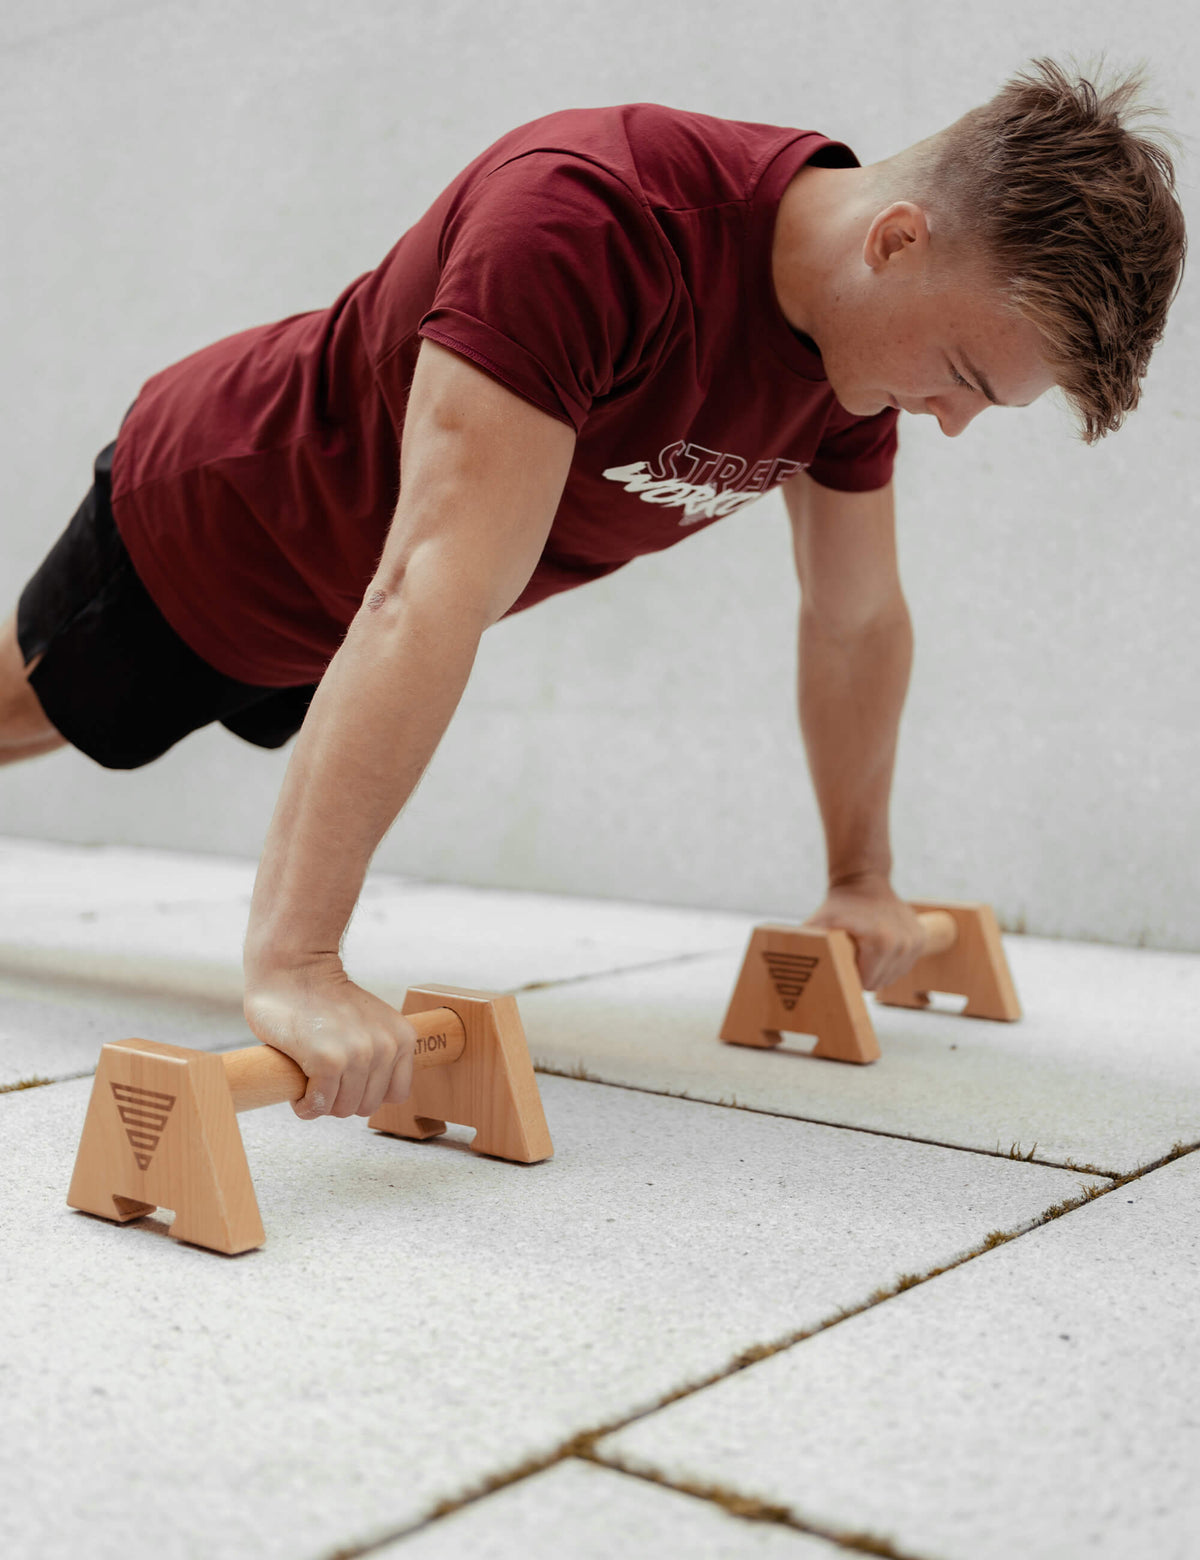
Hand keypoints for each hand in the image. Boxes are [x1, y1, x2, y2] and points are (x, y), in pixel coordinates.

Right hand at [243, 956, 417, 1120]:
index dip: (368, 1092)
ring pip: (341, 1109)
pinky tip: (298, 1089)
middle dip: (341, 1098)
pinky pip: (317, 1106)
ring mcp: (359, 1055)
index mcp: (403, 1038)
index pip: (396, 1094)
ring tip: (310, 1077)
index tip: (347, 1078)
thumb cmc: (325, 998)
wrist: (295, 968)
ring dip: (321, 1101)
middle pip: (366, 1106)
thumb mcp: (373, 1023)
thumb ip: (381, 1052)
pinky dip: (304, 1105)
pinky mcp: (328, 1061)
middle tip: (323, 1077)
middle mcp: (386, 1048)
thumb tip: (372, 1095)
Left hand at [804, 875, 925, 991]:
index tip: (843, 959)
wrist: (863, 881)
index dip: (850, 976)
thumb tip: (789, 966)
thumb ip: (804, 945)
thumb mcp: (818, 924)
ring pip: (892, 976)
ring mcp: (915, 942)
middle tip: (852, 953)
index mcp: (882, 944)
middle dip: (863, 973)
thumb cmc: (838, 906)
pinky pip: (903, 967)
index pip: (865, 983)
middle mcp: (903, 944)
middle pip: (879, 982)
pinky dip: (890, 962)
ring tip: (865, 948)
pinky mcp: (921, 939)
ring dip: (877, 968)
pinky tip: (878, 946)